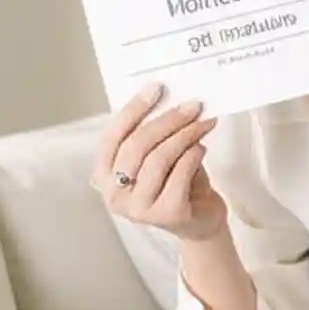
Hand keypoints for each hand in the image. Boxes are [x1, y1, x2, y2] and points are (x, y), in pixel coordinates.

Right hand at [92, 83, 227, 241]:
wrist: (200, 221)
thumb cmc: (178, 184)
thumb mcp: (161, 156)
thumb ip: (156, 135)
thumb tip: (171, 98)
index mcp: (105, 175)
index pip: (113, 136)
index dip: (134, 109)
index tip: (156, 88)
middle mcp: (115, 194)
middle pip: (137, 146)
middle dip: (167, 120)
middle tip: (191, 106)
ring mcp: (138, 208)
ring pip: (159, 158)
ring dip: (185, 135)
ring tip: (203, 123)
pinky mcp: (165, 214)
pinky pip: (179, 174)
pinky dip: (193, 155)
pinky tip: (201, 148)